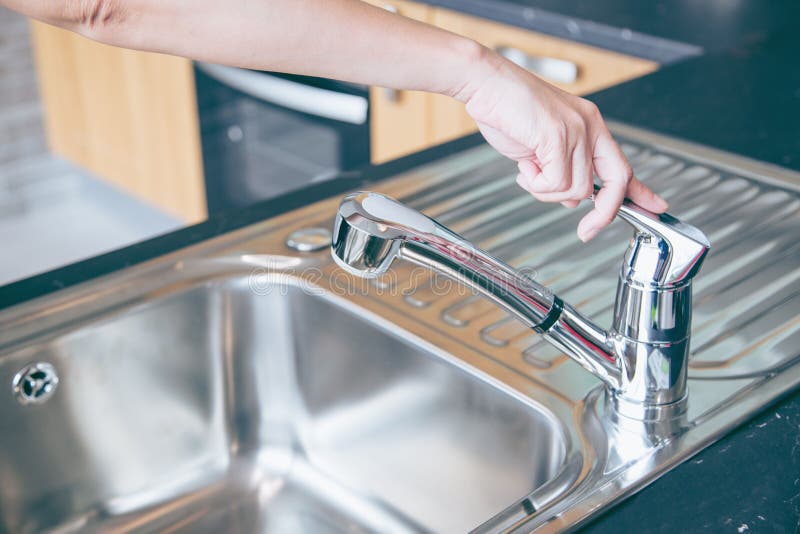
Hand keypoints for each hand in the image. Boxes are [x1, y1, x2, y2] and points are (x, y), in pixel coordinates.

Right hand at [456, 49, 667, 240]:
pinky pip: (555, 182)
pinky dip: (535, 183)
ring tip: (527, 170)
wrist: (485, 84)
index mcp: (589, 125)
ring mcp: (577, 130)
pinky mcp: (558, 136)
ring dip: (546, 191)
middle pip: (615, 181)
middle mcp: (589, 126)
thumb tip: (569, 199)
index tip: (655, 207)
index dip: (640, 190)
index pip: (622, 164)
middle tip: (586, 231)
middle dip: (604, 214)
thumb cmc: (506, 110)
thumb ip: (559, 170)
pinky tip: (523, 165)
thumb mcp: (540, 148)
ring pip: (577, 189)